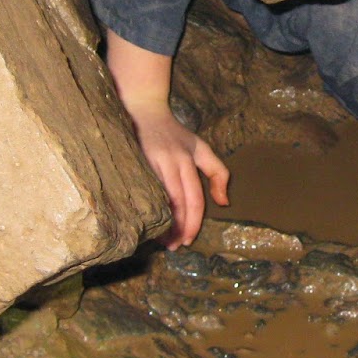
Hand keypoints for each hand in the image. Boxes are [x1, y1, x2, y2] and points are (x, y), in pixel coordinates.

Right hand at [129, 102, 229, 248]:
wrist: (144, 112)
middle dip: (179, 227)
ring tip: (163, 241)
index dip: (193, 221)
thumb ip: (218, 173)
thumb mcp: (201, 148)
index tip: (189, 239)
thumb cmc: (174, 134)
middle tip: (176, 246)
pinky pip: (144, 193)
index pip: (194, 197)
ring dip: (163, 223)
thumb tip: (223, 203)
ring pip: (160, 199)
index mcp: (188, 159)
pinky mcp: (134, 164)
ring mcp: (151, 162)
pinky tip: (148, 224)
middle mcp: (171, 161)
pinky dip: (148, 211)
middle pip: (178, 201)